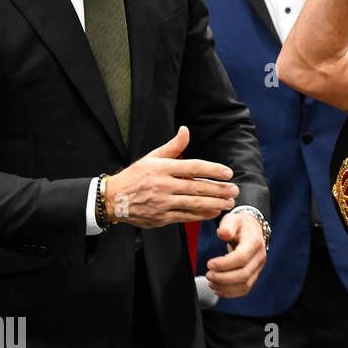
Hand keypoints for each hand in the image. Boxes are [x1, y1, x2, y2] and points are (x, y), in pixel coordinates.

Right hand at [105, 126, 239, 227]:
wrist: (113, 199)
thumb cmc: (135, 176)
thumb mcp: (152, 157)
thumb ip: (173, 146)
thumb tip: (186, 130)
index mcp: (162, 167)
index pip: (193, 167)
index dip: (213, 170)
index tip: (228, 172)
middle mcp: (162, 185)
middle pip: (197, 187)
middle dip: (219, 189)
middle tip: (235, 190)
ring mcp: (162, 202)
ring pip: (194, 203)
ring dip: (215, 204)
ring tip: (229, 202)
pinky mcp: (161, 217)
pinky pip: (186, 217)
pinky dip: (202, 215)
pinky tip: (214, 212)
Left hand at [205, 211, 265, 298]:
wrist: (251, 230)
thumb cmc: (239, 225)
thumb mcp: (232, 220)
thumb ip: (227, 226)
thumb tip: (223, 233)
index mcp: (254, 242)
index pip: (241, 258)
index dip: (224, 264)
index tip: (209, 264)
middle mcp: (259, 257)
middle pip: (243, 274)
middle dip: (223, 278)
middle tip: (208, 274)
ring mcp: (258, 268)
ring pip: (244, 285)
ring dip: (225, 287)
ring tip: (211, 282)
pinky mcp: (254, 275)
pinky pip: (244, 289)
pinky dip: (230, 293)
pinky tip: (218, 289)